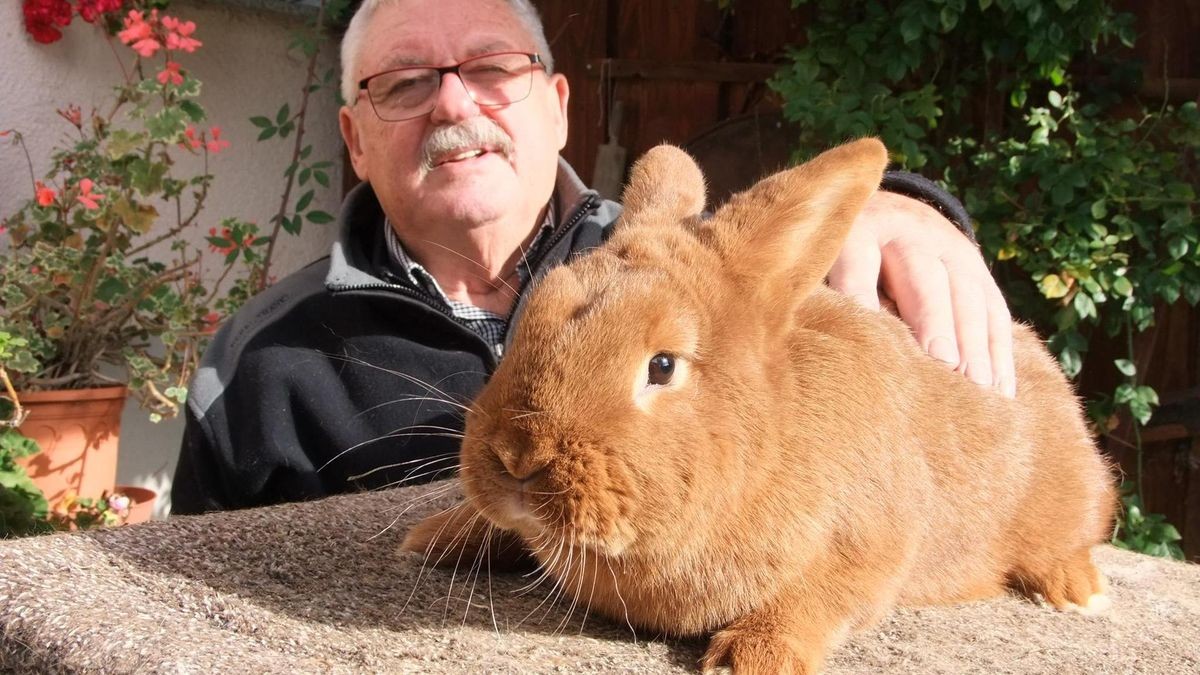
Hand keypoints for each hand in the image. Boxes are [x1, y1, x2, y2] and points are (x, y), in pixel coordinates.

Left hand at [827, 190, 1016, 397]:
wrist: (887, 214)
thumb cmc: (842, 258)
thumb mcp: (827, 263)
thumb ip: (830, 299)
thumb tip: (832, 357)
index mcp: (859, 232)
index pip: (858, 266)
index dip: (863, 301)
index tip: (869, 345)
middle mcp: (909, 235)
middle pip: (924, 279)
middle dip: (935, 322)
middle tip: (944, 363)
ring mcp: (951, 249)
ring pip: (968, 297)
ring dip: (976, 344)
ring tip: (979, 387)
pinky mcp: (978, 271)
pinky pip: (994, 312)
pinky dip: (1000, 352)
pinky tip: (1002, 391)